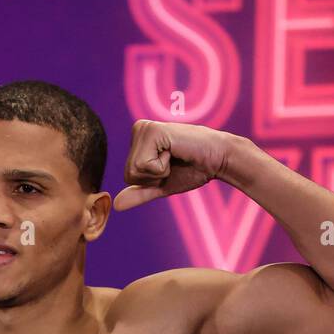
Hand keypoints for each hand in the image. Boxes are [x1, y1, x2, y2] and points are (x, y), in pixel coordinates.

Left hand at [113, 120, 233, 209]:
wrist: (217, 160)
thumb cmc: (193, 169)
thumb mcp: (162, 185)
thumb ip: (140, 193)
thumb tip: (116, 205)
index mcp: (138, 140)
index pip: (127, 175)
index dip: (150, 180)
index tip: (170, 165)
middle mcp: (138, 129)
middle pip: (128, 173)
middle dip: (153, 177)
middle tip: (173, 161)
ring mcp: (144, 128)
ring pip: (134, 170)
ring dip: (158, 171)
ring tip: (174, 156)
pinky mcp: (152, 131)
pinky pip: (144, 166)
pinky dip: (162, 167)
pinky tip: (175, 151)